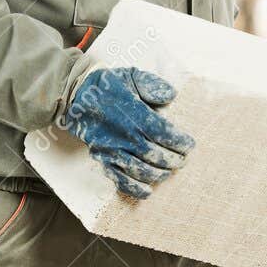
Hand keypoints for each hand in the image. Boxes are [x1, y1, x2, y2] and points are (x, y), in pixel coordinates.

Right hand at [60, 66, 194, 198]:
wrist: (76, 96)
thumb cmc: (108, 86)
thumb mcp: (131, 75)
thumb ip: (152, 85)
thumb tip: (171, 96)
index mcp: (133, 113)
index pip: (163, 133)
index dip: (179, 142)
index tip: (189, 145)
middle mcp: (124, 135)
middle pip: (155, 154)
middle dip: (173, 160)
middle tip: (183, 160)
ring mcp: (111, 150)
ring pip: (141, 170)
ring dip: (159, 174)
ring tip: (169, 171)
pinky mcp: (102, 159)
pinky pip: (119, 180)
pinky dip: (135, 188)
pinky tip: (148, 190)